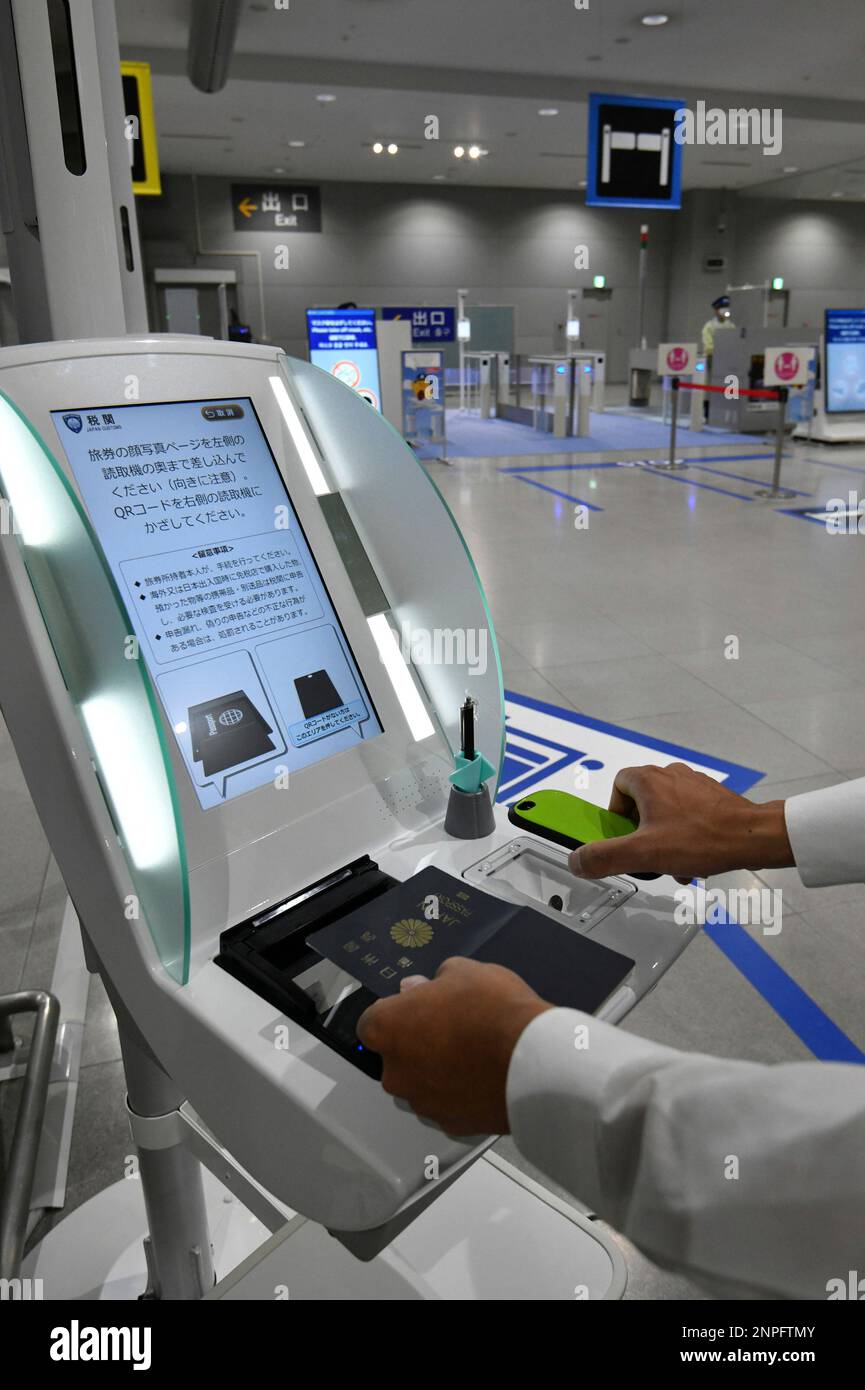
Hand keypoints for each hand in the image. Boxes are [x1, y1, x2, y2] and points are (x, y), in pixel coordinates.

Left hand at [356, 957, 551, 1135]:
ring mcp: (422, 1101)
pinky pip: (446, 1105)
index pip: (370, 1022)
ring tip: (472, 1053)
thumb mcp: (463, 971)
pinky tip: (482, 1076)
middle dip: (416, 1043)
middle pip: (395, 1056)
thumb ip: (432, 980)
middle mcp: (396, 1071)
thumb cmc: (496, 1014)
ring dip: (436, 1071)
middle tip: (450, 1027)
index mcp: (388, 1028)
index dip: (395, 1013)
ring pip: (420, 1083)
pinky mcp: (449, 1124)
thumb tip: (422, 987)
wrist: (534, 1062)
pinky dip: (459, 1094)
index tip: (414, 1008)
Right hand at [569, 762, 792, 881]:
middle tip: (650, 856)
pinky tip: (695, 859)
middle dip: (642, 833)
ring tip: (676, 864)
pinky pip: (689, 816)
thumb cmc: (699, 839)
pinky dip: (686, 837)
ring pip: (667, 812)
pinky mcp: (714, 797)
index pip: (617, 787)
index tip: (624, 838)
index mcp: (648, 780)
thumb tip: (576, 861)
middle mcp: (670, 774)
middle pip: (642, 803)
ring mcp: (694, 784)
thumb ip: (605, 857)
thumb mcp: (644, 853)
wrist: (753, 837)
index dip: (615, 815)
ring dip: (665, 839)